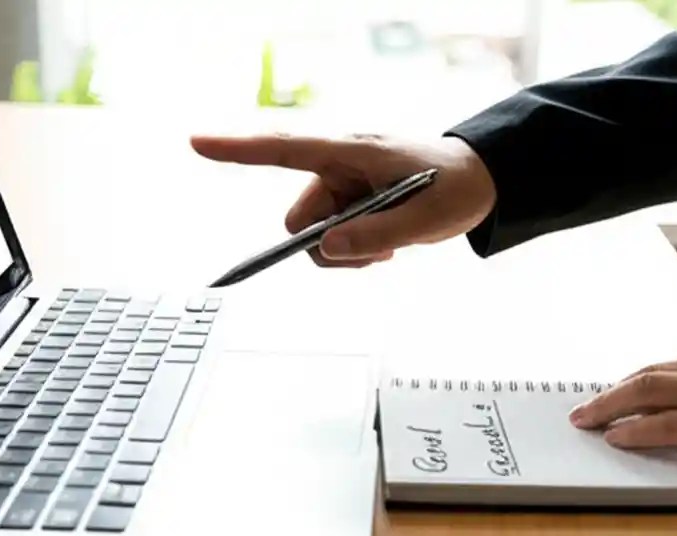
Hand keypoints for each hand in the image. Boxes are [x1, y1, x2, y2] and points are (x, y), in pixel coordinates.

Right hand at [190, 133, 496, 266]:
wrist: (479, 183)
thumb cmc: (454, 186)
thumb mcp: (424, 216)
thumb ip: (376, 234)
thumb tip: (326, 248)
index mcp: (349, 152)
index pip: (284, 148)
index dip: (238, 148)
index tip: (197, 142)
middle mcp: (336, 167)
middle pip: (298, 219)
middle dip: (327, 244)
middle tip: (374, 252)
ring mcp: (340, 189)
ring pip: (313, 237)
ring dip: (346, 252)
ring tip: (388, 247)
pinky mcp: (347, 208)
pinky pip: (330, 242)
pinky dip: (353, 252)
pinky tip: (386, 245)